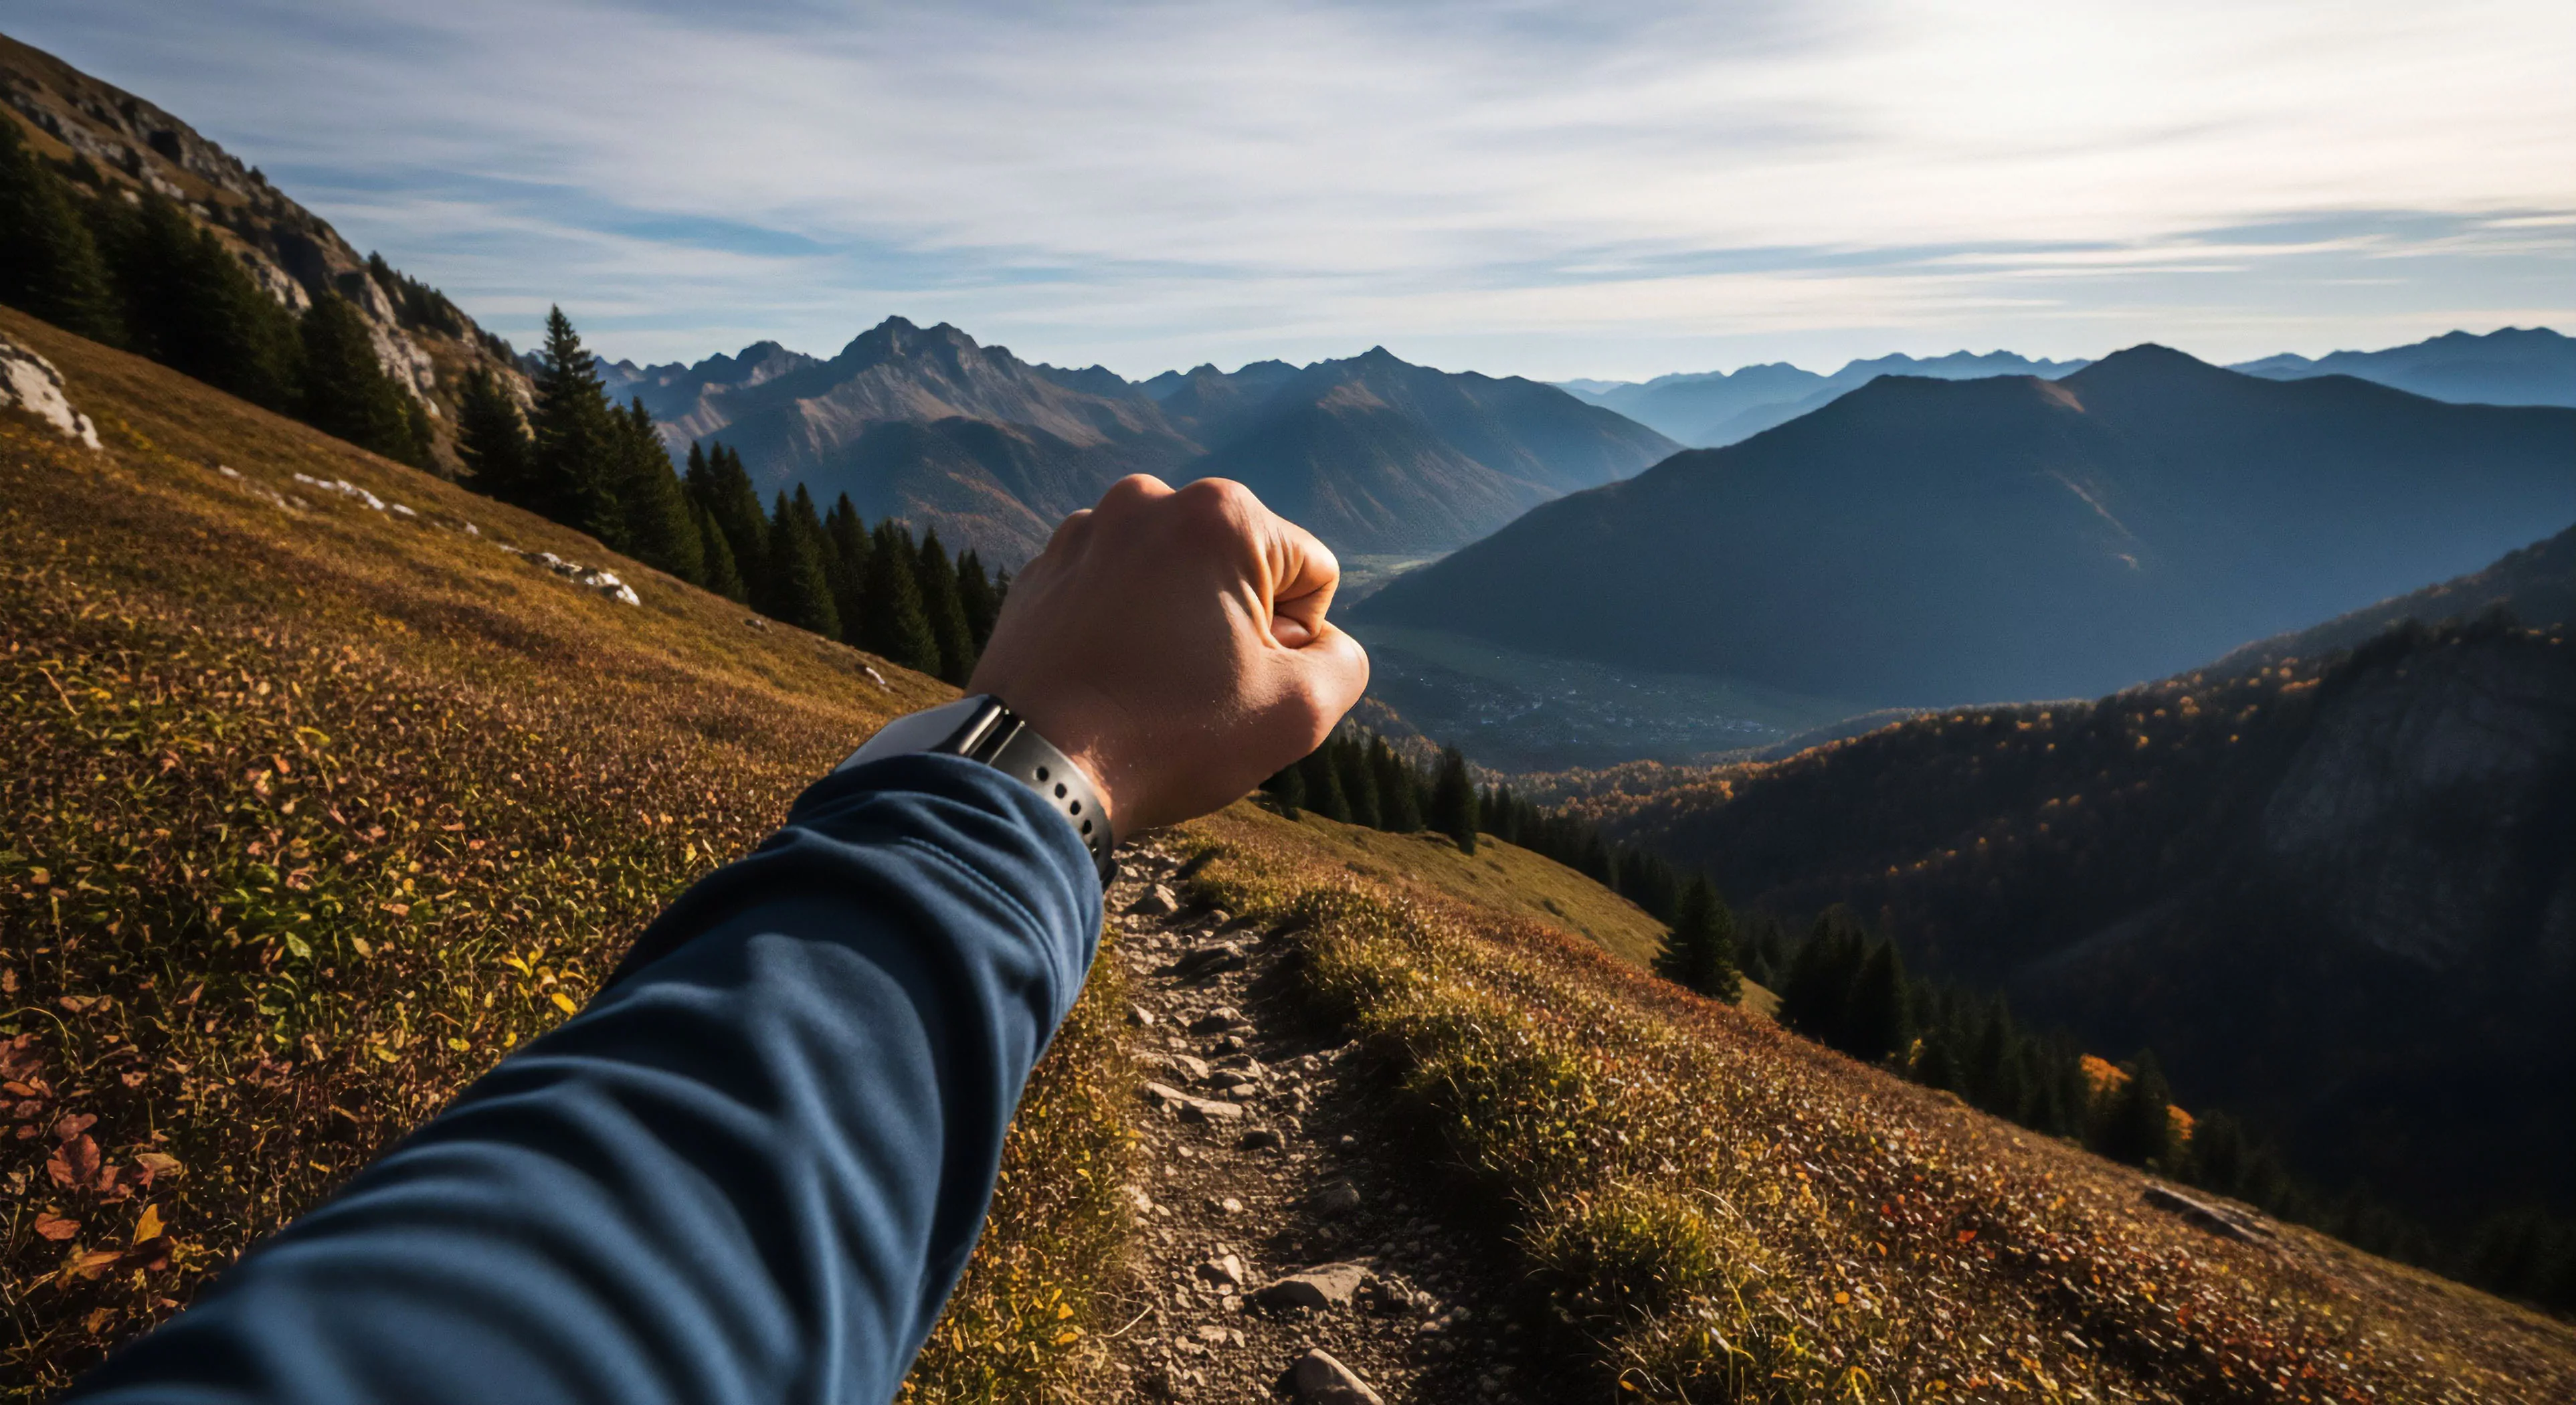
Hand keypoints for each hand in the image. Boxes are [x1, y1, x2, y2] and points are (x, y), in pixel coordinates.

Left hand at [968, 476, 1369, 835]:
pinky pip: (1119, 594)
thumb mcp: (1300, 711)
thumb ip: (1343, 661)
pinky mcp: (1043, 569)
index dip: (1297, 642)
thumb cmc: (1168, 737)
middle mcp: (1148, 500)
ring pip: (1178, 581)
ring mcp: (1086, 531)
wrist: (1031, 770)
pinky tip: (1109, 682)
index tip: (1244, 680)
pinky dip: (1126, 631)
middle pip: (1243, 570)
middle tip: (1198, 690)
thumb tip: (1318, 643)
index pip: (1313, 575)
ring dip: (1182, 628)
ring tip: (1149, 689)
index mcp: (1221, 512)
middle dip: (1239, 627)